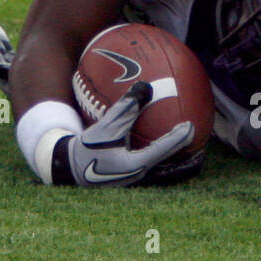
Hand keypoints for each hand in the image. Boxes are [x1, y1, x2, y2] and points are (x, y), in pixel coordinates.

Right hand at [55, 82, 196, 186]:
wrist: (68, 168)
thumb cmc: (86, 149)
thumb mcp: (105, 128)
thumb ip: (125, 109)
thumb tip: (145, 86)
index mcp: (135, 165)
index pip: (162, 149)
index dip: (178, 138)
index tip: (190, 126)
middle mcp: (138, 172)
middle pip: (165, 157)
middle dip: (179, 144)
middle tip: (191, 129)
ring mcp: (134, 174)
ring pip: (157, 159)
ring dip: (168, 146)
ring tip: (179, 133)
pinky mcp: (127, 171)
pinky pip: (147, 157)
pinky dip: (155, 145)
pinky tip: (152, 134)